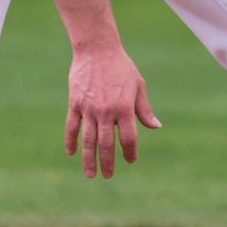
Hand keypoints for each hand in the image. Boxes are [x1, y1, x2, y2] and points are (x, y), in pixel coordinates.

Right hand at [64, 43, 160, 178]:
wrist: (97, 50)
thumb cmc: (121, 67)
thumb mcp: (138, 85)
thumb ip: (144, 109)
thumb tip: (156, 126)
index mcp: (125, 108)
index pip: (129, 138)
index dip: (130, 152)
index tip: (130, 160)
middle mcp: (106, 111)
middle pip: (107, 144)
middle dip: (108, 163)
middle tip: (108, 176)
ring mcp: (89, 109)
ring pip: (88, 140)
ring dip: (89, 159)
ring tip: (90, 174)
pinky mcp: (75, 104)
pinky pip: (71, 127)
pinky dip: (70, 142)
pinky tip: (71, 153)